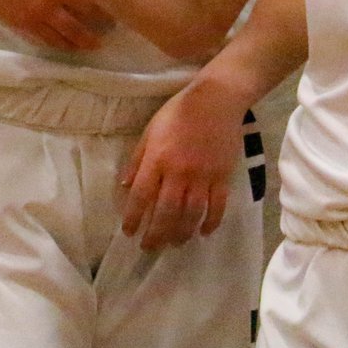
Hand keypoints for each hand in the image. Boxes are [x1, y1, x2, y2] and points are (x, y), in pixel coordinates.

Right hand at [0, 0, 114, 52]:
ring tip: (95, 44)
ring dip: (87, 41)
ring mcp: (43, 10)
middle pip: (92, 14)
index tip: (121, 2)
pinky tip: (71, 46)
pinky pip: (51, 40)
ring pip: (74, 33)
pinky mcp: (28, 23)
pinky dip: (64, 45)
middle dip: (105, 23)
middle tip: (112, 26)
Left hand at [122, 73, 250, 249]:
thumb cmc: (178, 112)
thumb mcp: (150, 130)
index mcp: (157, 159)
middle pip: (166, 212)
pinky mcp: (223, 177)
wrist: (216, 100)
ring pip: (191, 214)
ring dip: (181, 233)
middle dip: (156, 234)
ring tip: (174, 243)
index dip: (133, 217)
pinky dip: (210, 222)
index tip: (129, 232)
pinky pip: (217, 207)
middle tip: (149, 247)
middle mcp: (179, 172)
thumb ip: (138, 158)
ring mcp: (203, 176)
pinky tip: (203, 233)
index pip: (141, 195)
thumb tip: (125, 185)